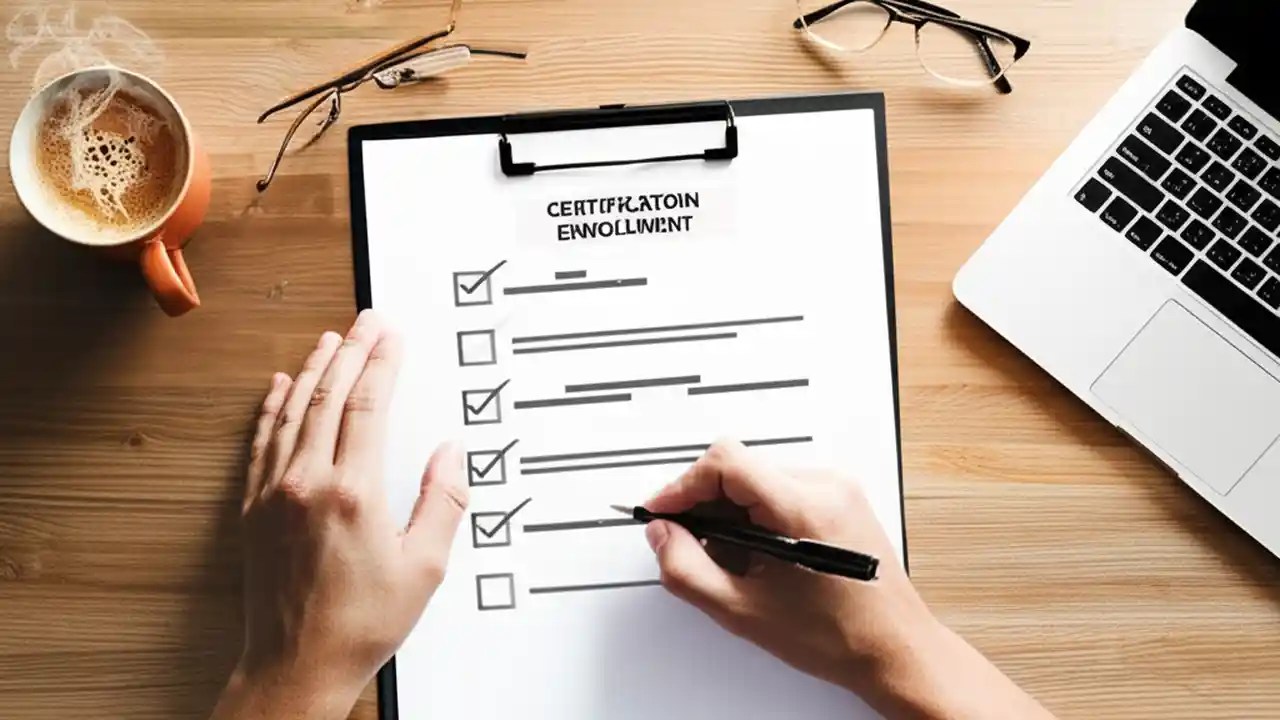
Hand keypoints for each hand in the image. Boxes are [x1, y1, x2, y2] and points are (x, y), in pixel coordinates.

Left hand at [212, 311, 469, 719]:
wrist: (297, 665)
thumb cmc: (360, 624)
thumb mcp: (425, 568)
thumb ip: (442, 503)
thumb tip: (450, 454)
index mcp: (354, 492)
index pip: (368, 406)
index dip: (381, 364)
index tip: (391, 338)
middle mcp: (308, 484)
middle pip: (328, 397)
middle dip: (350, 352)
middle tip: (365, 323)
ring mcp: (274, 494)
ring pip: (291, 412)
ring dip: (311, 371)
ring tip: (328, 342)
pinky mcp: (253, 510)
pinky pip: (261, 442)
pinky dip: (271, 408)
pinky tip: (278, 388)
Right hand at [644, 441, 930, 699]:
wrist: (894, 649)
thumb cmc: (839, 636)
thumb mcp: (743, 611)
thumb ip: (686, 570)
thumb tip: (662, 535)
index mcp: (803, 508)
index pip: (725, 462)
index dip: (683, 485)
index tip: (663, 510)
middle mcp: (825, 487)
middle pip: (740, 468)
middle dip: (706, 504)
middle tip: (690, 543)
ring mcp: (838, 490)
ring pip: (758, 478)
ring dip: (732, 511)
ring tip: (732, 560)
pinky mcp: (842, 499)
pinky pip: (782, 489)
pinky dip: (758, 515)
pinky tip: (759, 555)